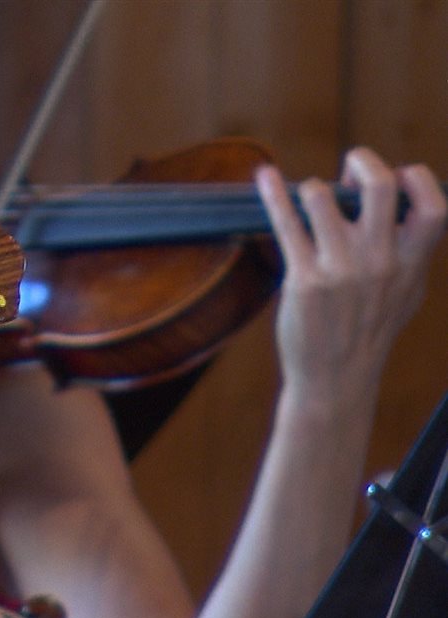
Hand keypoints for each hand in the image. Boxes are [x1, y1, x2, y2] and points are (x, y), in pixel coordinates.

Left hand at [256, 148, 445, 404]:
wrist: (336, 378)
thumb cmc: (368, 329)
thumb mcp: (406, 291)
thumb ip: (410, 248)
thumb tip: (404, 197)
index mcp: (410, 262)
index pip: (435, 206)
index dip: (417, 180)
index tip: (397, 177)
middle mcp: (379, 262)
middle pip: (380, 186)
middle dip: (361, 161)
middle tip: (348, 166)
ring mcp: (340, 269)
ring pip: (323, 198)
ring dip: (312, 188)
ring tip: (309, 199)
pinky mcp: (303, 279)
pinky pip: (286, 224)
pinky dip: (273, 194)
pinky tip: (265, 176)